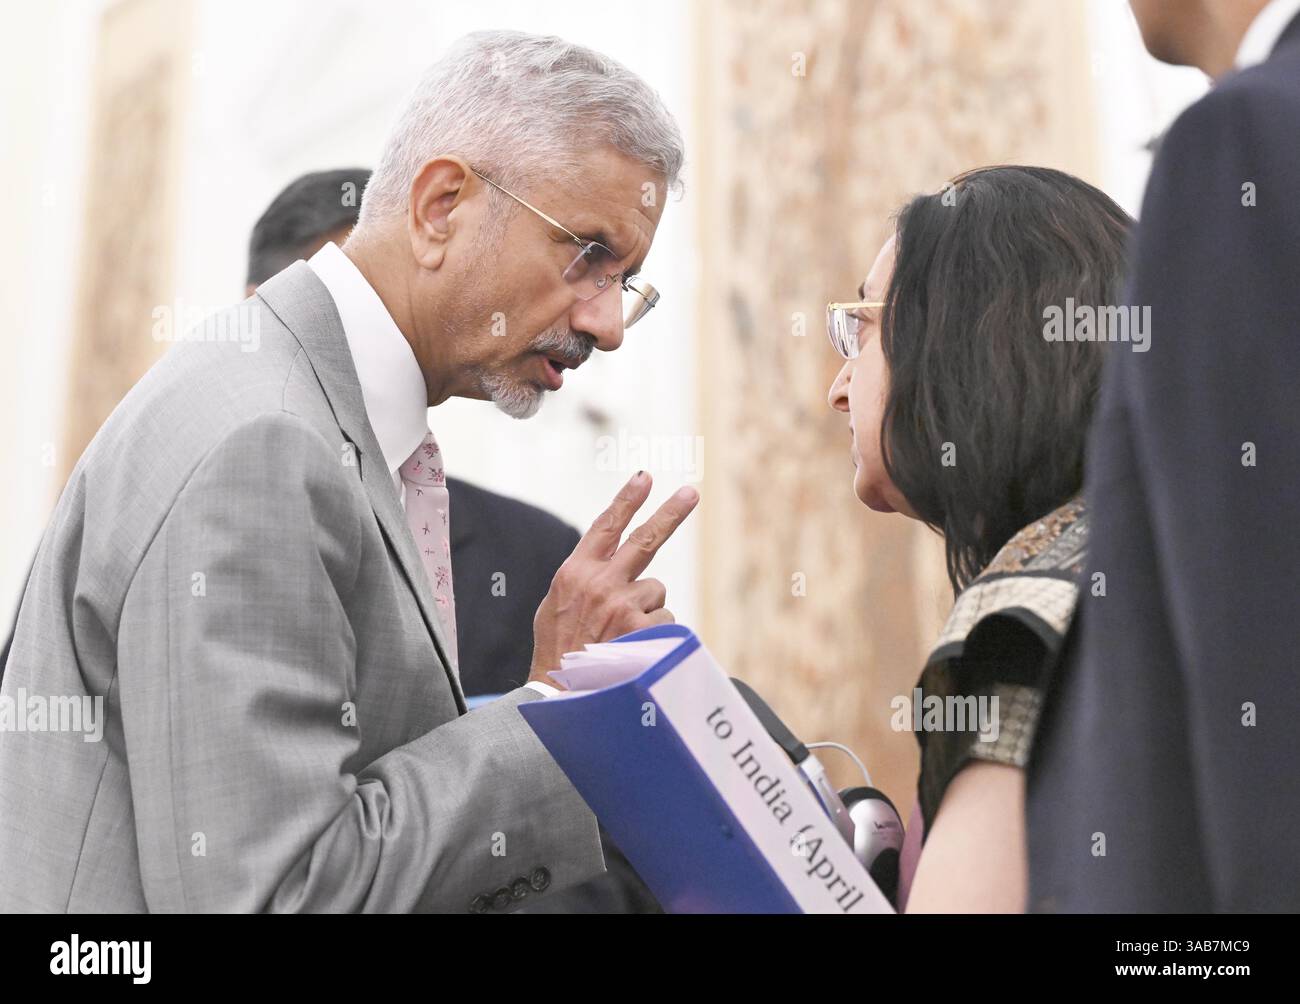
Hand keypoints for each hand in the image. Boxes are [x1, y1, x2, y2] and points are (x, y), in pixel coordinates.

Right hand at [528, 472, 698, 686]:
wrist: (557, 692)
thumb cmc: (557, 651)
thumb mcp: (555, 605)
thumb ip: (582, 580)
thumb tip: (610, 563)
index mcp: (575, 572)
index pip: (605, 526)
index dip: (627, 500)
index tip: (644, 477)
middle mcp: (601, 582)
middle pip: (645, 538)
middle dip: (670, 513)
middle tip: (691, 493)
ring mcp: (623, 604)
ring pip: (656, 591)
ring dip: (647, 609)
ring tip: (621, 633)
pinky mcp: (642, 627)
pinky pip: (664, 620)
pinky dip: (654, 632)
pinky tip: (633, 646)